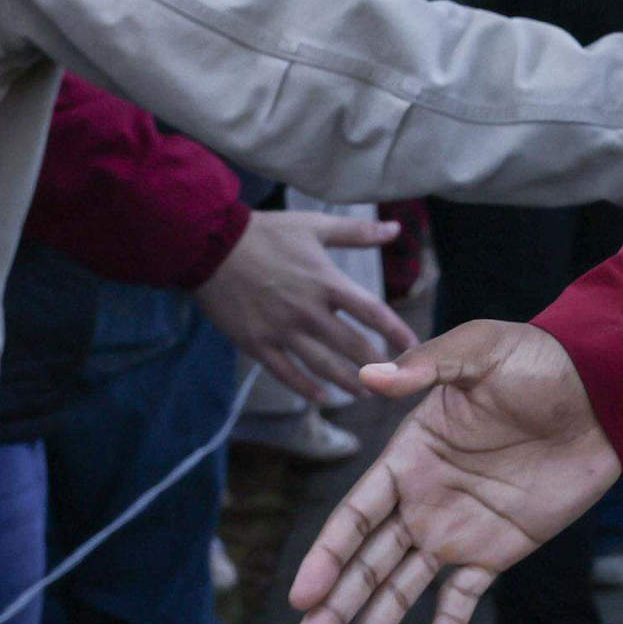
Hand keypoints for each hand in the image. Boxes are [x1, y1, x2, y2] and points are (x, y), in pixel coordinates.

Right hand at [195, 208, 413, 404]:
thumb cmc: (266, 234)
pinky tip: (322, 398)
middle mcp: (307, 311)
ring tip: (364, 392)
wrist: (209, 247)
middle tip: (393, 377)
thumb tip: (396, 228)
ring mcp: (281, 330)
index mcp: (326, 282)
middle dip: (375, 364)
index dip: (395, 330)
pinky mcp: (256, 343)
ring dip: (346, 381)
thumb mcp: (315, 225)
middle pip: (351, 346)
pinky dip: (305, 388)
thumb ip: (358, 232)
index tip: (412, 345)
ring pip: (322, 365)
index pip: (371, 312)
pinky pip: (285, 372)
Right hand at [283, 320, 619, 623]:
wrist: (604, 392)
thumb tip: (367, 373)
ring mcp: (458, 530)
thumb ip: (428, 366)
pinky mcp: (499, 548)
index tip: (300, 597)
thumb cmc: (538, 362)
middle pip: (366, 566)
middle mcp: (422, 502)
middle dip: (332, 611)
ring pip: (402, 590)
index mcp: (408, 460)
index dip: (327, 557)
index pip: (355, 518)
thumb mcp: (482, 351)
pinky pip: (465, 595)